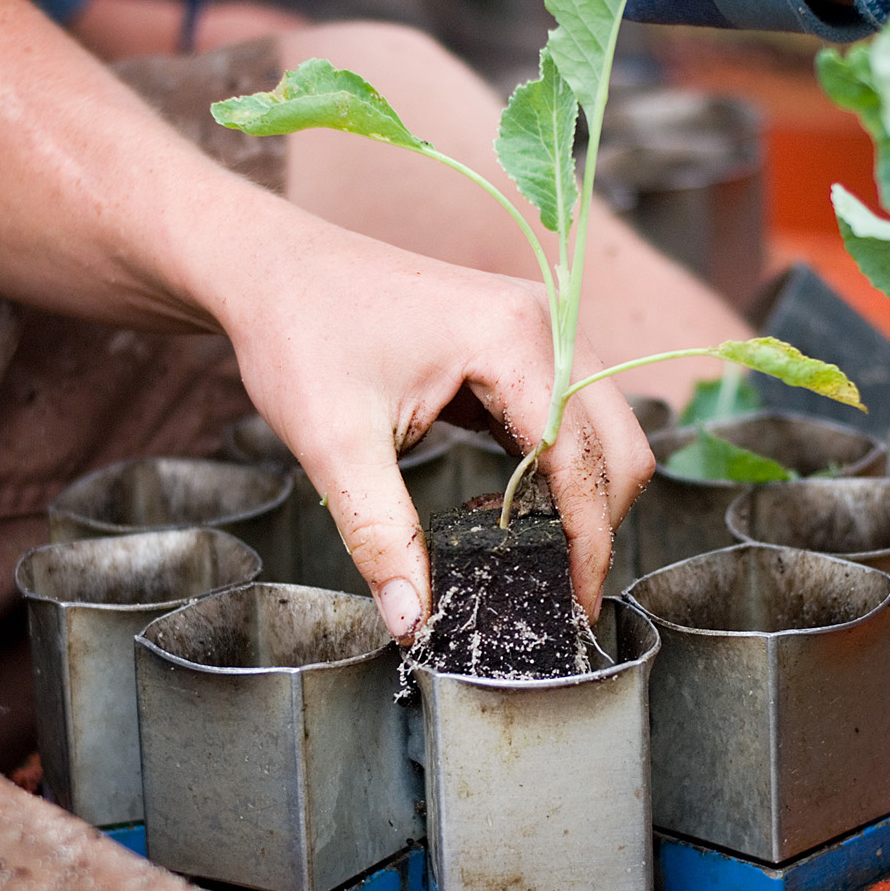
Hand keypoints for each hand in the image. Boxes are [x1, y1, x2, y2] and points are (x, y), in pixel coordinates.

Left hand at [202, 207, 655, 639]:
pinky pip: (568, 419)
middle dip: (598, 525)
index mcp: (514, 340)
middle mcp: (545, 326)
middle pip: (618, 446)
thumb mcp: (335, 447)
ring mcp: (538, 331)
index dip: (588, 543)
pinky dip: (555, 472)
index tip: (575, 609)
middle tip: (556, 593)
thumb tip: (413, 622)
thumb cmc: (299, 336)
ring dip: (581, 499)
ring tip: (528, 556)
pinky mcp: (519, 344)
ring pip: (602, 434)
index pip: (583, 460)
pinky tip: (504, 508)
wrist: (271, 269)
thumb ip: (381, 537)